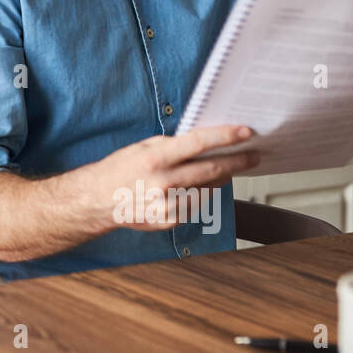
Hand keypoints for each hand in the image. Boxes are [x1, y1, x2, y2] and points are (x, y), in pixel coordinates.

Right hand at [83, 125, 261, 234]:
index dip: (225, 137)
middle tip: (253, 155)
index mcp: (155, 158)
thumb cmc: (119, 170)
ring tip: (228, 168)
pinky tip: (200, 186)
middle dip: (238, 161)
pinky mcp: (170, 220)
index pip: (198, 144)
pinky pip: (197, 204)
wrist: (98, 201)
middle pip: (212, 169)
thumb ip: (172, 145)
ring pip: (209, 188)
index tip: (246, 132)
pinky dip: (203, 193)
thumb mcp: (142, 148)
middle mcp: (163, 183)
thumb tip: (205, 141)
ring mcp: (168, 205)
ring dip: (222, 177)